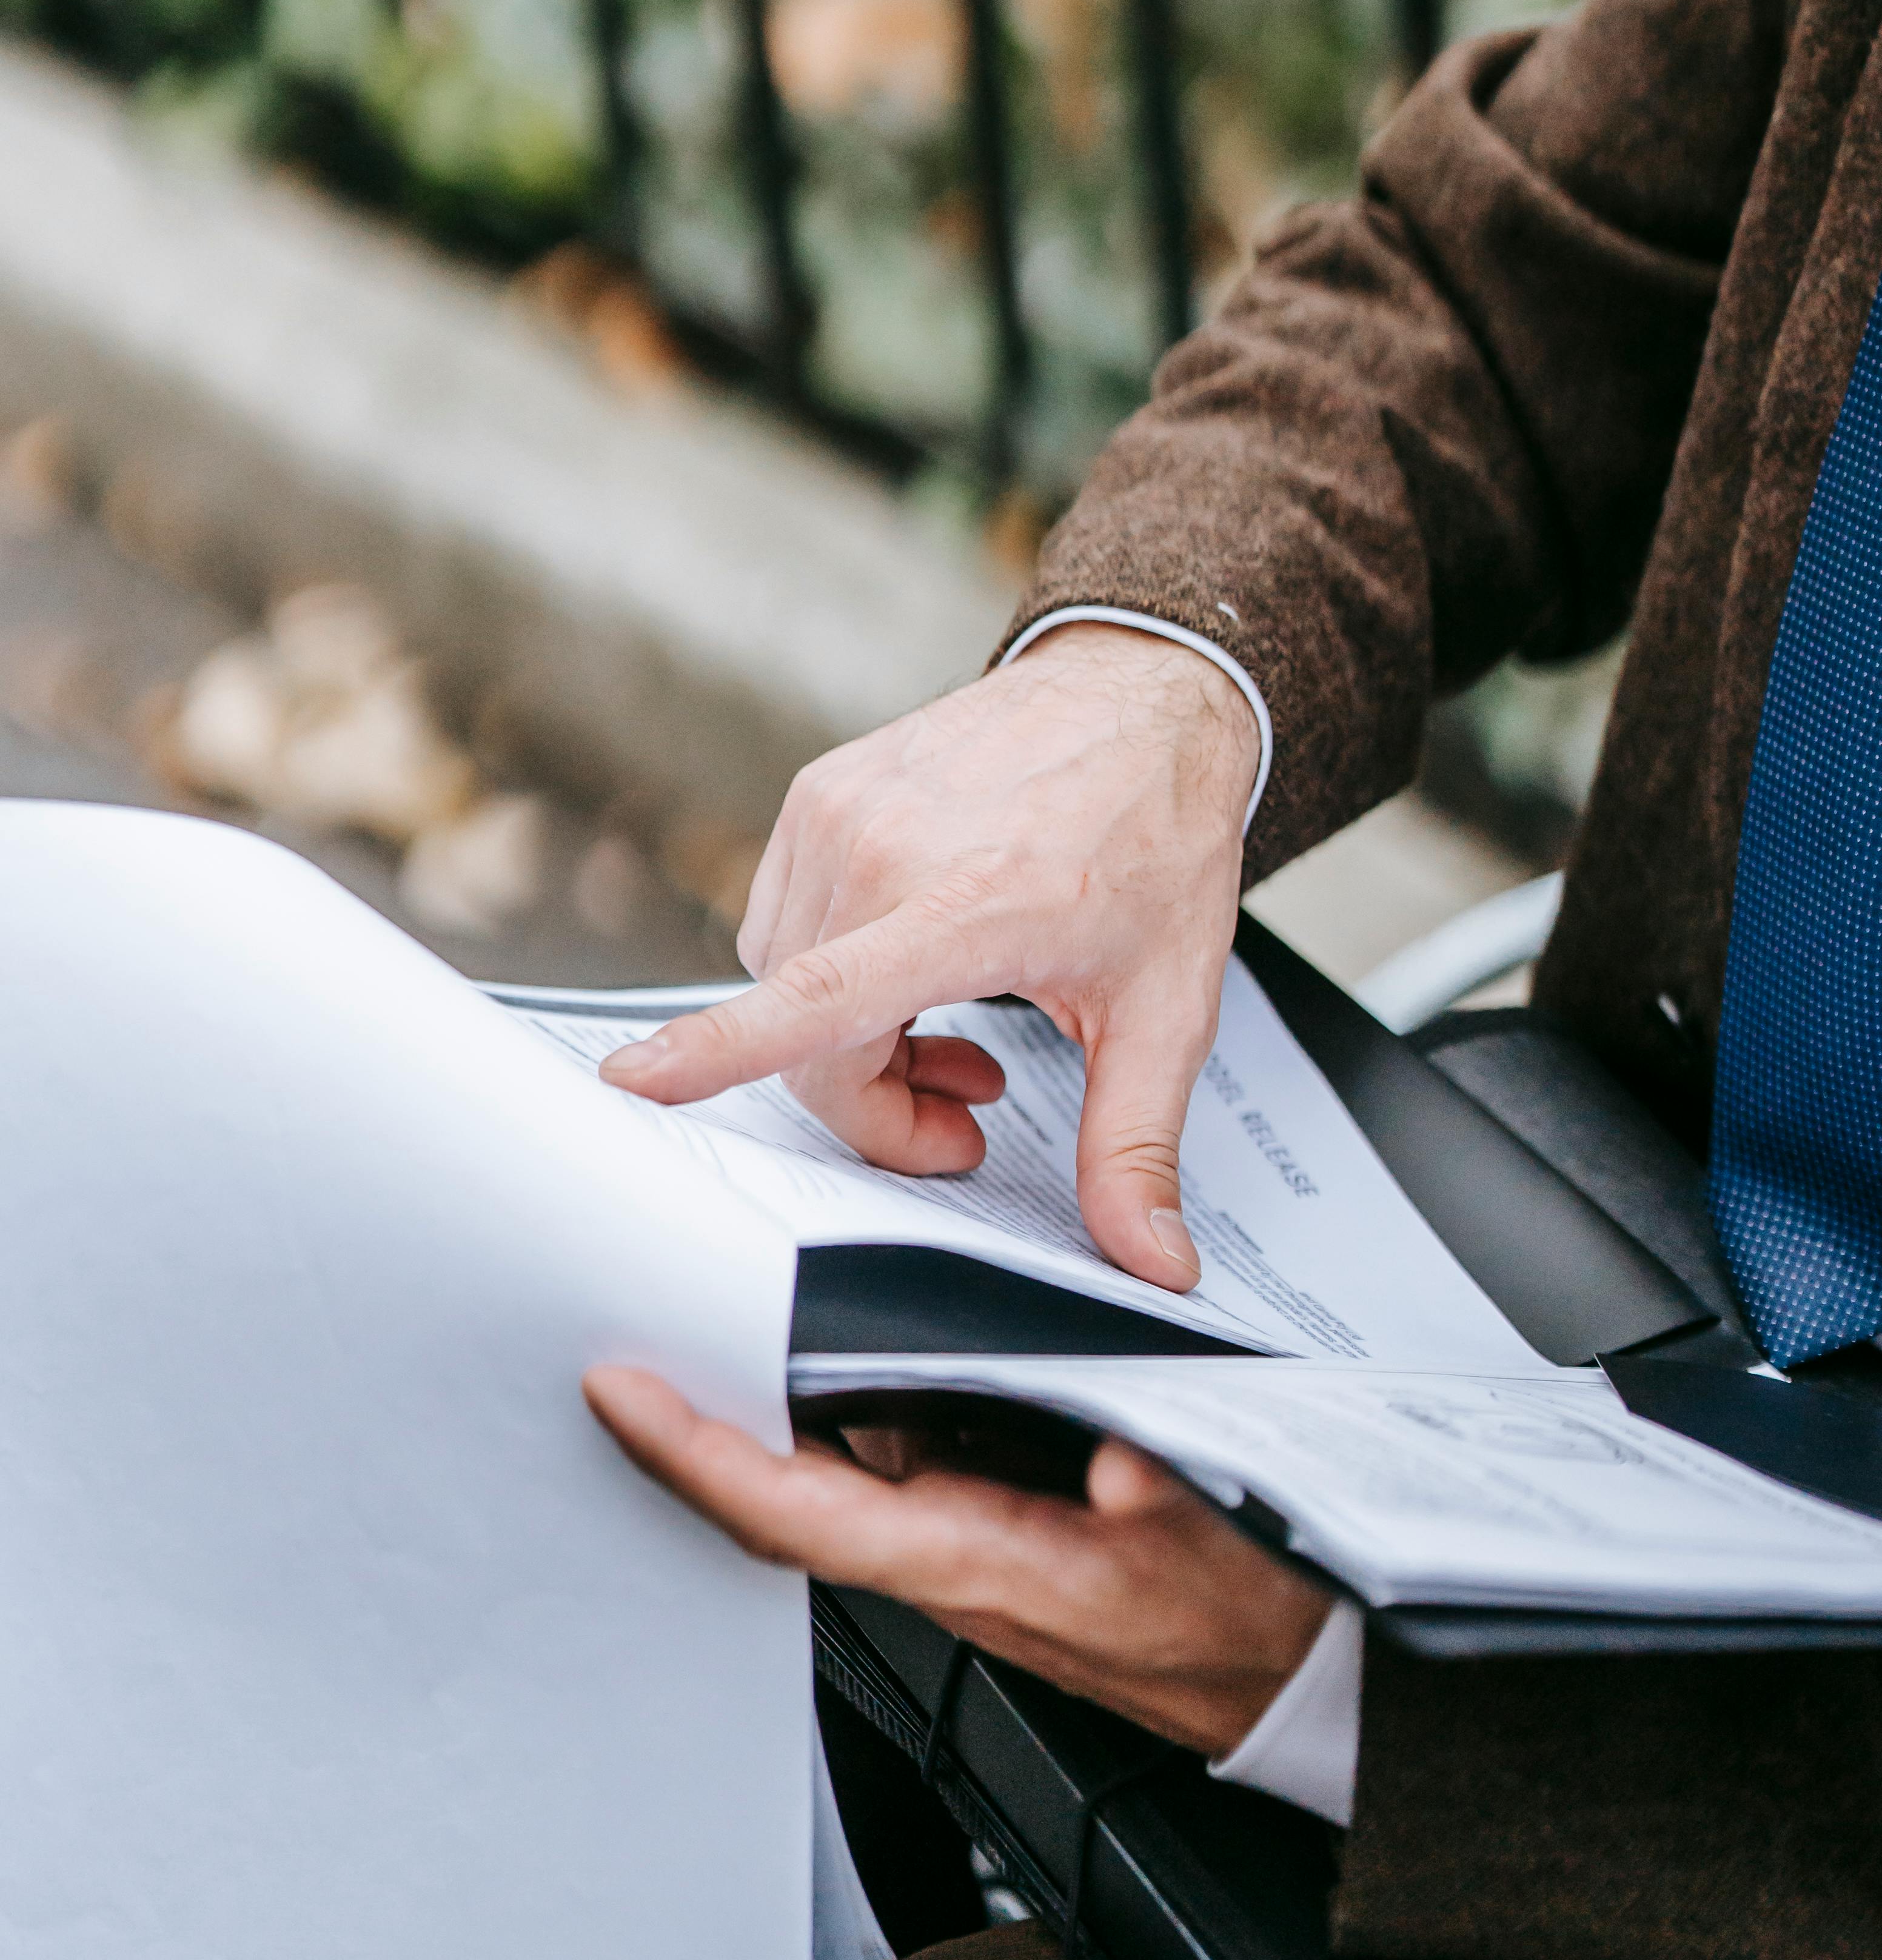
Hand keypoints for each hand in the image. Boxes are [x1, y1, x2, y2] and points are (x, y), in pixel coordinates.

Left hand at [585, 1365, 1328, 1756]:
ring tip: (715, 1315)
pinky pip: (898, 1477)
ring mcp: (973, 1556)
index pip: (802, 1514)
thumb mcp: (1217, 1524)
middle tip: (630, 1334)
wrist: (1301, 1681)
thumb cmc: (1262, 1614)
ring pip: (841, 1480)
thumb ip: (1153, 1476)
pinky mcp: (1000, 1539)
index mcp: (986, 1565)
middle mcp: (957, 1567)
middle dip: (700, 1425)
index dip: (702, 1459)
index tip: (625, 1397)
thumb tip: (1107, 1441)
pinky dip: (849, 1418)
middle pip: (791, 1496)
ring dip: (772, 1413)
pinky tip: (848, 1356)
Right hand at [599, 626, 1260, 1288]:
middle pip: (813, 1034)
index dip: (721, 1051)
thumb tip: (1156, 1267)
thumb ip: (1136, 1143)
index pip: (819, 996)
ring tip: (964, 1036)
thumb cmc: (1158, 836)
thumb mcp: (1168, 1006)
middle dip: (880, 1103)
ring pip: (788, 980)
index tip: (636, 1085)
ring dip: (857, 1037)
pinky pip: (787, 917)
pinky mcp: (821, 786)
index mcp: (965, 903)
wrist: (1148, 691)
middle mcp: (882, 847)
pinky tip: (921, 964)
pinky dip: (837, 966)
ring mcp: (839, 807)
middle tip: (972, 1105)